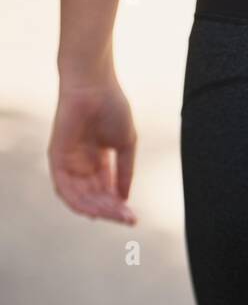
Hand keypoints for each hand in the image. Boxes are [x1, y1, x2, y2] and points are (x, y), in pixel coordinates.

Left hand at [48, 74, 136, 223]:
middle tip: (128, 219)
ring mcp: (68, 161)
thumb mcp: (126, 146)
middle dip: (111, 211)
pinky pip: (64, 188)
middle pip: (94, 198)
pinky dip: (79, 202)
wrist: (95, 85)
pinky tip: (95, 211)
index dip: (118, 207)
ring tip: (115, 214)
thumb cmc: (112, 107)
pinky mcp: (58, 157)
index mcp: (97, 161)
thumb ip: (125, 172)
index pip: (105, 192)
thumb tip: (125, 199)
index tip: (133, 218)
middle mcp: (81, 164)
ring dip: (98, 210)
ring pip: (80, 198)